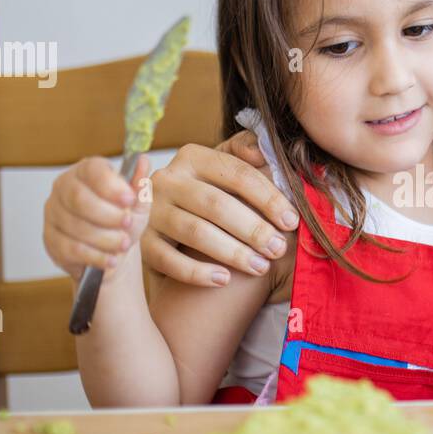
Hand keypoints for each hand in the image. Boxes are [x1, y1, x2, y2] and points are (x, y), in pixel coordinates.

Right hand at [43, 155, 150, 283]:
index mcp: (86, 171)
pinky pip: (71, 249)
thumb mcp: (138, 203)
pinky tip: (110, 259)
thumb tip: (143, 160)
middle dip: (108, 215)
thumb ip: (139, 185)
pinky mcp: (50, 240)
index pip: (92, 170)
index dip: (111, 186)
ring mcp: (53, 214)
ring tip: (124, 244)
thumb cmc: (125, 220)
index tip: (130, 200)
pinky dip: (95, 256)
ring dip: (105, 238)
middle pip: (79, 198)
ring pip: (75, 226)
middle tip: (128, 224)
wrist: (114, 251)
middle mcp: (64, 188)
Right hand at [139, 131, 298, 285]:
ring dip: (232, 252)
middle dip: (253, 229)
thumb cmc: (211, 195)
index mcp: (193, 157)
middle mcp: (167, 180)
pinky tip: (224, 280)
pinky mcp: (141, 242)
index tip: (291, 221)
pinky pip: (168, 260)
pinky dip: (197, 272)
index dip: (268, 198)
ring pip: (195, 232)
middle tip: (279, 249)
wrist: (169, 226)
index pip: (237, 174)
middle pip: (216, 204)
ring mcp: (150, 212)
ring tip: (261, 267)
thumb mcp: (225, 169)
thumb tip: (259, 153)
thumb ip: (245, 152)